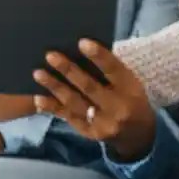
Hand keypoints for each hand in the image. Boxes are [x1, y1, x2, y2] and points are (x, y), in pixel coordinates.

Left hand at [32, 39, 157, 160]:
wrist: (140, 135)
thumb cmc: (130, 99)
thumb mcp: (129, 83)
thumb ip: (110, 71)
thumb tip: (80, 49)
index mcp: (131, 89)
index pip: (115, 70)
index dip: (99, 56)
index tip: (81, 42)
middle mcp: (118, 108)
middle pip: (90, 87)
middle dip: (69, 70)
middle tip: (50, 55)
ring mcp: (104, 124)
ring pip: (75, 103)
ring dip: (55, 87)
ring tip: (38, 73)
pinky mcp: (91, 134)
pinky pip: (69, 118)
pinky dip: (53, 107)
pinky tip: (39, 98)